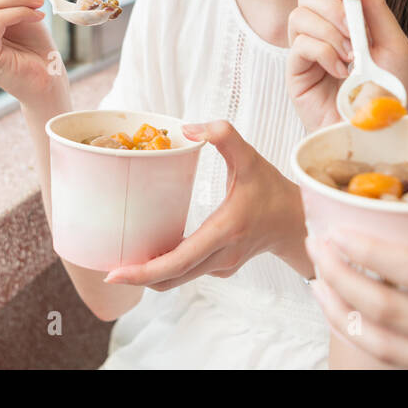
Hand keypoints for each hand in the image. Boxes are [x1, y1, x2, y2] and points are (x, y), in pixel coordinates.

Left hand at [103, 120, 312, 288]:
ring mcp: (221, 267)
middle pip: (172, 277)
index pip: (178, 260)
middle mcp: (221, 256)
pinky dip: (169, 269)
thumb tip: (189, 128)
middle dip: (139, 278)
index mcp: (224, 231)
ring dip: (152, 275)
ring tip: (124, 263)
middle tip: (110, 272)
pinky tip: (154, 254)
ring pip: (179, 279)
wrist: (298, 221)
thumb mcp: (250, 157)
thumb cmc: (272, 189)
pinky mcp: (221, 268)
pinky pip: (189, 273)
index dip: (144, 271)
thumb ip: (223, 135)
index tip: (115, 274)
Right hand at [286, 0, 407, 132]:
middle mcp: (322, 33)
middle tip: (355, 33)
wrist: (382, 132)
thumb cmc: (389, 93)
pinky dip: (324, 52)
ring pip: (299, 16)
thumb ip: (375, 5)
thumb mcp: (392, 43)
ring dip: (330, 31)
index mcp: (345, 22)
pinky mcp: (296, 74)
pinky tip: (341, 71)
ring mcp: (307, 53)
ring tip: (351, 56)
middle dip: (334, 8)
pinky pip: (299, 45)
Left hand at [305, 208, 407, 368]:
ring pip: (386, 343)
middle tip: (318, 249)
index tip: (337, 231)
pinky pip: (401, 363)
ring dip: (343, 313)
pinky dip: (366, 340)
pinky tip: (349, 318)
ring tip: (320, 284)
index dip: (368, 253)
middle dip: (340, 278)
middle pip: (391, 309)